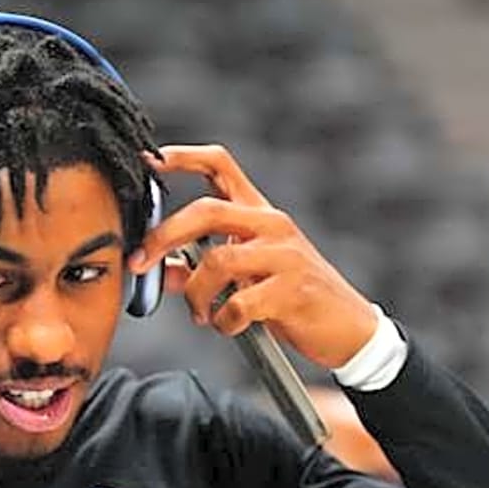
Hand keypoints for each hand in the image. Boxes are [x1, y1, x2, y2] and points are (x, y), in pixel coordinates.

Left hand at [130, 144, 377, 369]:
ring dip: (195, 293)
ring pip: (217, 261)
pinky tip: (228, 326)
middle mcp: (272, 226)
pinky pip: (237, 304)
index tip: (150, 159)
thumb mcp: (247, 277)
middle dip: (164, 236)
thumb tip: (161, 270)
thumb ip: (202, 268)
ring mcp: (284, 256)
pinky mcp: (291, 290)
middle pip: (206, 211)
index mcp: (259, 214)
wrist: (348, 329)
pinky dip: (223, 321)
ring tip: (200, 314)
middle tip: (140, 262)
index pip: (220, 166)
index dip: (183, 158)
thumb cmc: (294, 299)